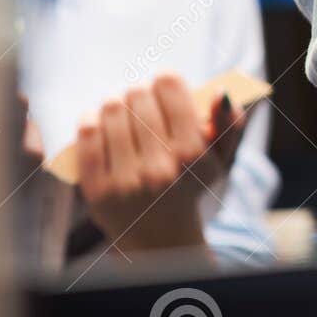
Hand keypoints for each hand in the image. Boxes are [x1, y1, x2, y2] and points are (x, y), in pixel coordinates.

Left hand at [75, 72, 243, 254]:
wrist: (161, 236)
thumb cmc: (190, 185)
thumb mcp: (218, 158)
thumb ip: (228, 123)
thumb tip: (220, 93)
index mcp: (192, 154)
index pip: (170, 88)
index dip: (166, 80)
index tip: (163, 83)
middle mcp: (160, 168)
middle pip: (138, 96)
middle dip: (139, 91)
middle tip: (140, 96)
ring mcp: (126, 181)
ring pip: (111, 111)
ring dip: (114, 102)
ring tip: (119, 106)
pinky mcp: (97, 191)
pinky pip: (87, 135)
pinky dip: (90, 120)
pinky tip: (98, 120)